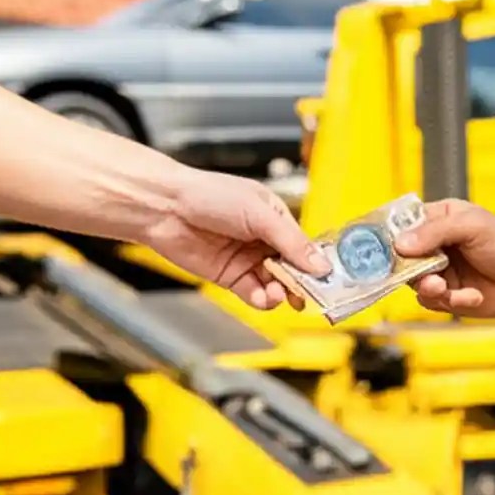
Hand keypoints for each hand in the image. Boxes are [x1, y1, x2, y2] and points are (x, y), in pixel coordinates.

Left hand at [141, 169, 329, 309]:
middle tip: (309, 294)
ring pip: (276, 284)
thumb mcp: (259, 214)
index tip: (329, 280)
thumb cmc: (208, 195)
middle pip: (294, 269)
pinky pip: (254, 293)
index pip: (305, 246)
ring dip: (281, 292)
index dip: (317, 264)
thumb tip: (320, 265)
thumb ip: (291, 242)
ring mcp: (248, 259)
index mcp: (276, 217)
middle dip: (302, 282)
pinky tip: (263, 296)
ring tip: (279, 293)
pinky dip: (261, 298)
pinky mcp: (230, 276)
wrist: (165, 208)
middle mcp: (264, 240)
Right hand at [394, 199, 494, 317]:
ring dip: (430, 288)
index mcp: (437, 219)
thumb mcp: (472, 226)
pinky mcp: (449, 297)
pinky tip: (473, 296)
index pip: (401, 225)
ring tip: (445, 288)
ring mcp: (440, 272)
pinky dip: (451, 301)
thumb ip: (436, 231)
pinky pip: (433, 303)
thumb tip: (400, 244)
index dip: (388, 237)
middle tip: (424, 276)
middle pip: (400, 259)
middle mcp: (434, 246)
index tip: (379, 248)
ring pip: (414, 284)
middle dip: (409, 270)